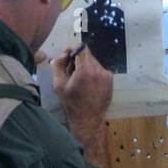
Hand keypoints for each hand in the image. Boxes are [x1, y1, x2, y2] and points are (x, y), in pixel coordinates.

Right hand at [50, 44, 112, 167]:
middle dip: (77, 59)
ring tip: (79, 80)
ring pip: (93, 61)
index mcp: (85, 71)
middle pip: (87, 54)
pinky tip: (88, 84)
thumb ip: (57, 66)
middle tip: (70, 71)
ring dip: (85, 66)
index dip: (72, 49)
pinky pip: (99, 69)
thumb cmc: (72, 103)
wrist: (88, 119)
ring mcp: (106, 75)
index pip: (80, 48)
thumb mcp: (58, 85)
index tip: (67, 56)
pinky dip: (92, 72)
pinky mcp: (110, 79)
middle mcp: (98, 70)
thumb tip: (62, 55)